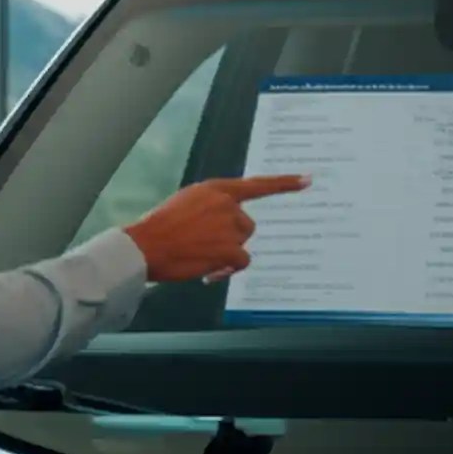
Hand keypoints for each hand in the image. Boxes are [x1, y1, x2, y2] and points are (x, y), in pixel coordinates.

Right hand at [123, 175, 309, 282]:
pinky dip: (227, 270)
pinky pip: (241, 261)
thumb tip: (221, 225)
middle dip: (231, 237)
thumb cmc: (158, 227)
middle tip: (205, 246)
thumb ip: (209, 207)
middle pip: (246, 224)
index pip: (256, 184)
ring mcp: (229, 225)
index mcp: (214, 189)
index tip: (307, 180)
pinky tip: (208, 273)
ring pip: (242, 242)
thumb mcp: (184, 203)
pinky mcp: (230, 248)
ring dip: (228, 252)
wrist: (145, 245)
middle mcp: (226, 203)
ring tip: (200, 257)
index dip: (284, 183)